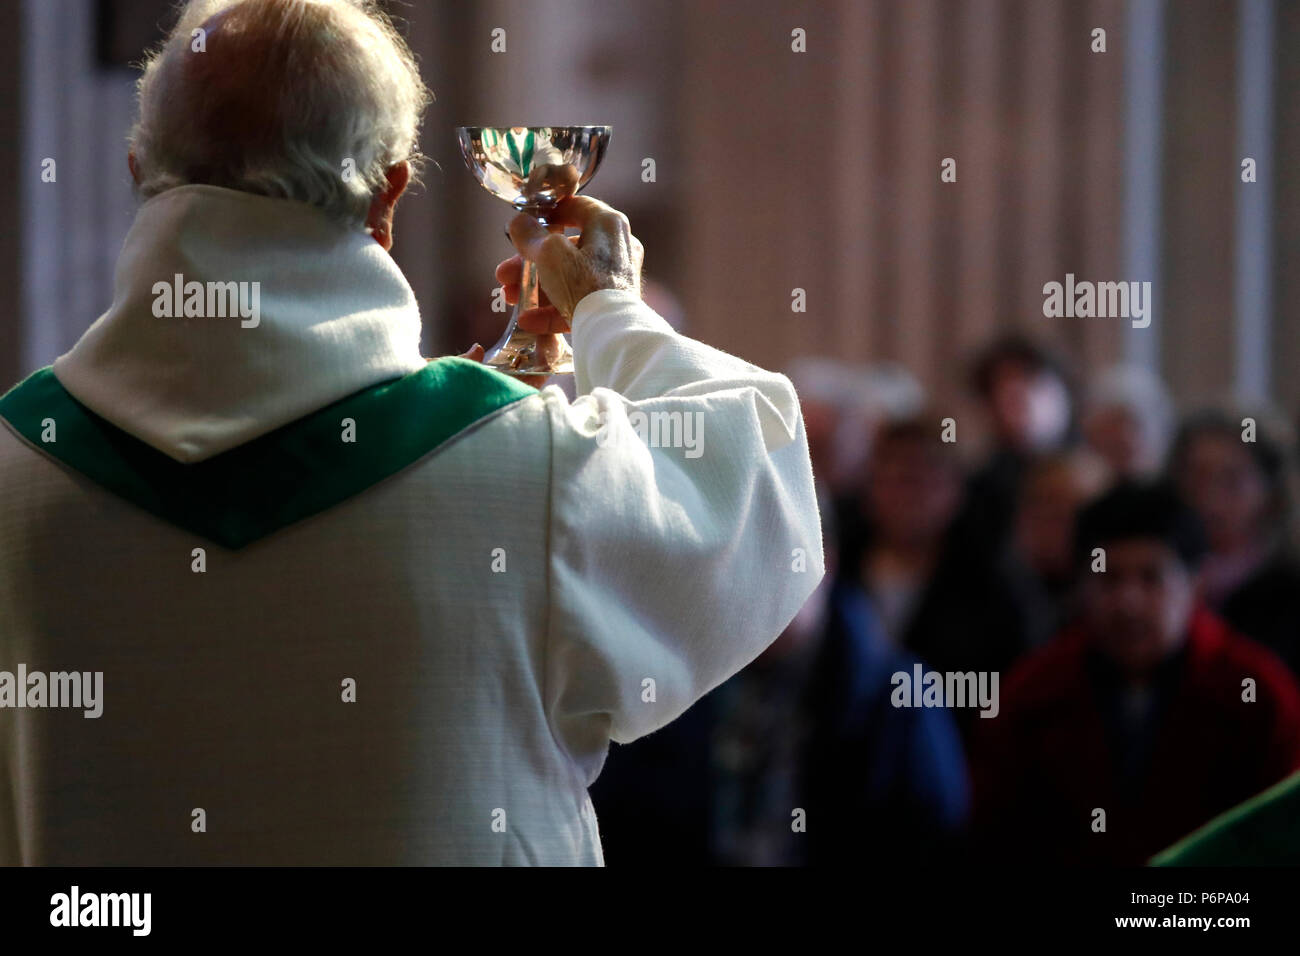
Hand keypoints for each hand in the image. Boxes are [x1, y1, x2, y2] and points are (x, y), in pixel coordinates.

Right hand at [500, 196, 643, 327]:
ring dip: (536, 289)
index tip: (529, 223)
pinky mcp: (612, 305)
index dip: (550, 212)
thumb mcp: (548, 254)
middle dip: (529, 264)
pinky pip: (579, 301)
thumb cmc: (584, 285)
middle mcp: (617, 249)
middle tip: (506, 274)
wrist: (611, 333)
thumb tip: (518, 222)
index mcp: (607, 225)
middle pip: (565, 250)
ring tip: (511, 298)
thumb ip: (529, 236)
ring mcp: (616, 279)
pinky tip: (528, 320)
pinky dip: (553, 309)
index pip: (577, 206)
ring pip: (569, 278)